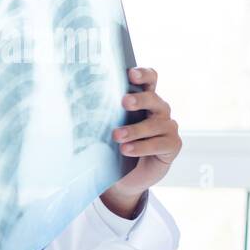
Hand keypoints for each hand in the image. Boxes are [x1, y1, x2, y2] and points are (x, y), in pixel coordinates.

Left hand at [102, 66, 180, 216]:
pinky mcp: (173, 145)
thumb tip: (76, 104)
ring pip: (155, 124)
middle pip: (154, 99)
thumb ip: (103, 114)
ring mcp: (168, 127)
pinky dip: (142, 147)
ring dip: (135, 130)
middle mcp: (160, 110)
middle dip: (139, 99)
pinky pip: (159, 144)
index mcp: (145, 100)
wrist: (129, 176)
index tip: (130, 74)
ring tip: (117, 136)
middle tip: (123, 102)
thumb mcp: (108, 127)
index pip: (150, 80)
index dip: (143, 74)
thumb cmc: (117, 145)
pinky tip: (126, 150)